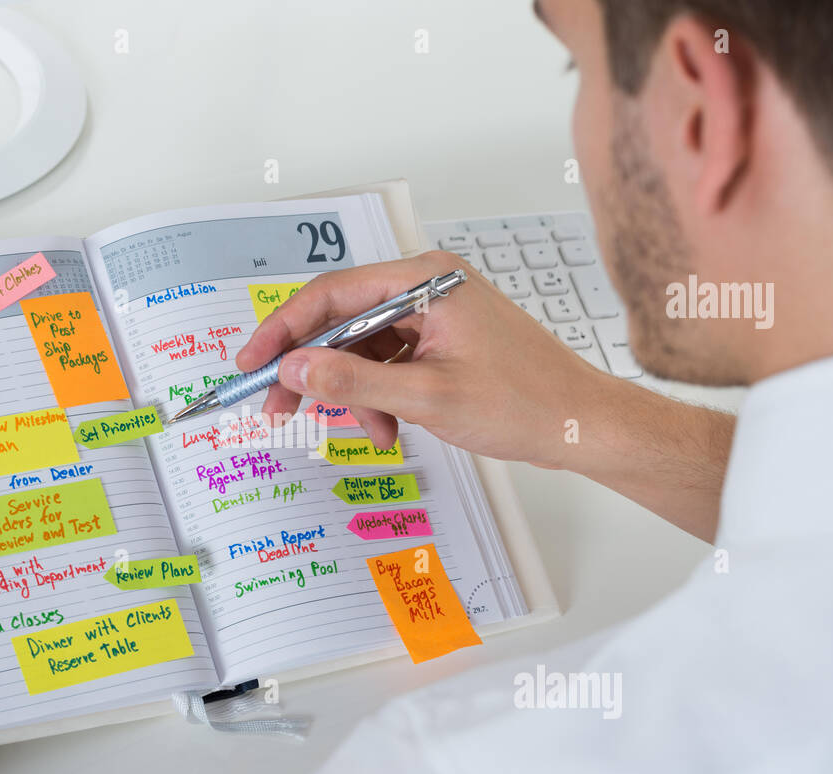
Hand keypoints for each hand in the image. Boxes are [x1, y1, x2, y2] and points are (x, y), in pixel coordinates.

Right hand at [235, 250, 608, 466]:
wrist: (581, 424)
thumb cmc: (526, 402)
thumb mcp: (428, 397)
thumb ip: (354, 380)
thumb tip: (295, 368)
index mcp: (426, 281)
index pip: (331, 294)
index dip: (283, 330)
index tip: (252, 362)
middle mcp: (427, 288)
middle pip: (342, 322)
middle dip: (314, 371)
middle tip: (280, 409)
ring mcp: (435, 316)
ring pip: (363, 350)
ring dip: (354, 394)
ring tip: (371, 433)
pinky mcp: (442, 342)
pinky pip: (388, 364)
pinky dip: (379, 398)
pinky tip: (390, 428)